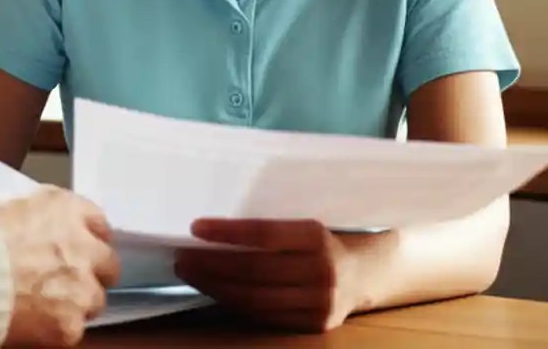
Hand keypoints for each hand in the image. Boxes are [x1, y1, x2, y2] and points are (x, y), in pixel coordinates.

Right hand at [0, 187, 120, 345]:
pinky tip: (30, 324)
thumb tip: (31, 227)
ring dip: (75, 303)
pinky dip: (55, 330)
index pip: (98, 223)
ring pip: (95, 300)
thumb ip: (31, 216)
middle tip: (64, 281)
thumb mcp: (2, 205)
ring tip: (42, 306)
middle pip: (107, 263)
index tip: (77, 247)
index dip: (86, 238)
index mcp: (64, 208)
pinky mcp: (69, 325)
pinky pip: (72, 330)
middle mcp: (81, 245)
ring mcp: (80, 287)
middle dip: (89, 272)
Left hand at [174, 219, 365, 332]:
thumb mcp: (303, 222)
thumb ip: (270, 226)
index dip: (227, 232)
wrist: (366, 271)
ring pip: (255, 298)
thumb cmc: (322, 239)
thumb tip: (211, 228)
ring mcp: (320, 303)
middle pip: (254, 270)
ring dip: (216, 287)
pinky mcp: (314, 325)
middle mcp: (322, 271)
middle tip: (181, 257)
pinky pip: (264, 316)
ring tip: (190, 275)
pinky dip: (234, 304)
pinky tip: (215, 292)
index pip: (264, 234)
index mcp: (317, 236)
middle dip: (211, 264)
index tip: (195, 227)